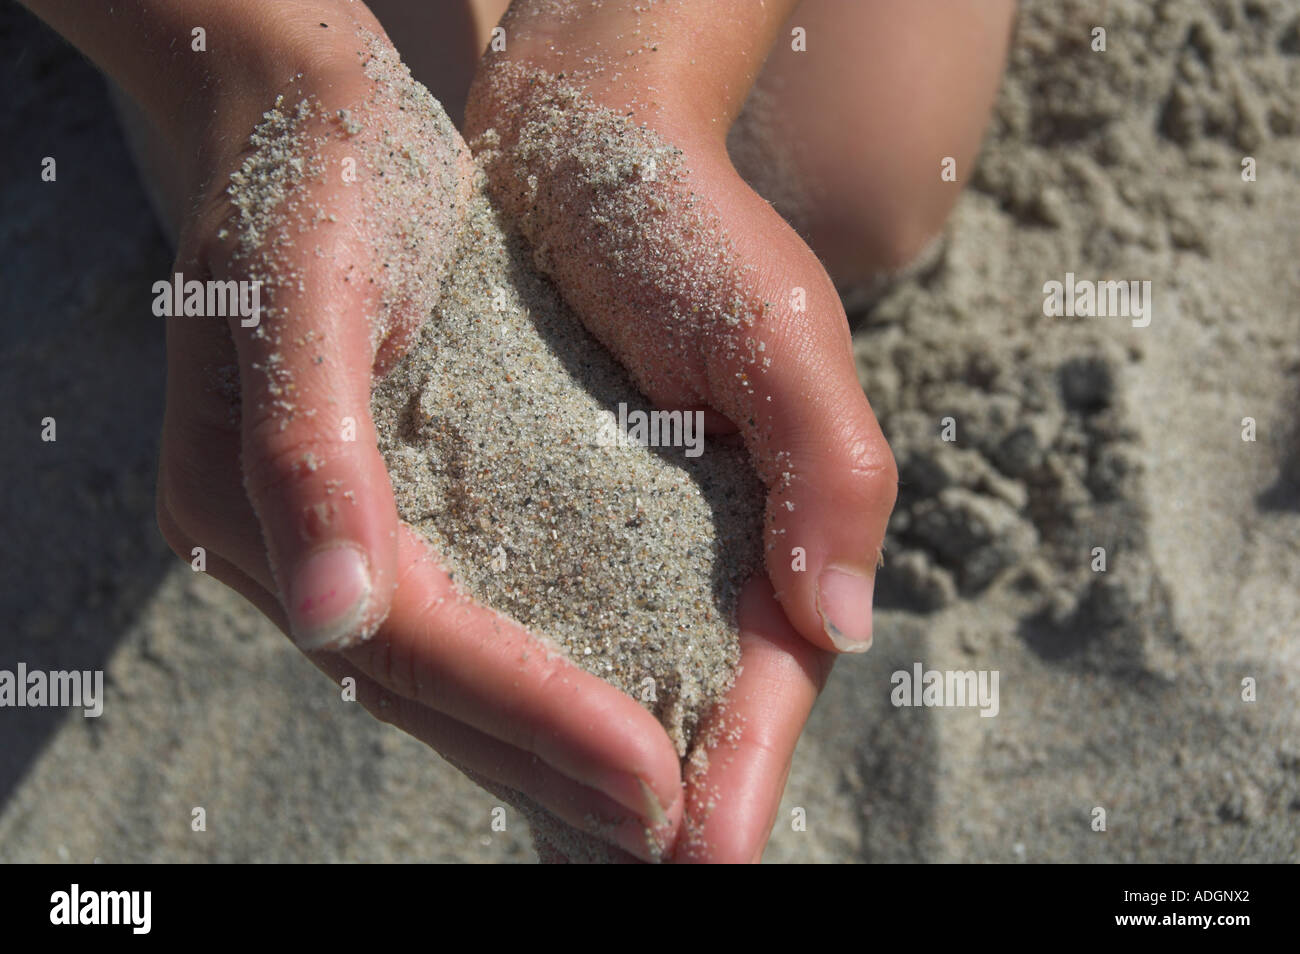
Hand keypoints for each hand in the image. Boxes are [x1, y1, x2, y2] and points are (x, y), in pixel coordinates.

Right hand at [151, 16, 685, 861]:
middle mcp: (279, 540)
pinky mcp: (370, 509)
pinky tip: (582, 709)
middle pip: (426, 688)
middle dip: (548, 763)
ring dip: (537, 744)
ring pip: (436, 676)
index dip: (531, 717)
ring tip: (639, 801)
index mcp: (253, 499)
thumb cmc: (321, 175)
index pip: (415, 643)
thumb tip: (331, 616)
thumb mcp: (304, 284)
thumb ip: (303, 453)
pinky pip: (449, 623)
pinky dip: (518, 680)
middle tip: (666, 832)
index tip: (653, 777)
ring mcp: (317, 534)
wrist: (308, 113)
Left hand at [465, 0, 898, 860]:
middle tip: (625, 880)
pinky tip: (496, 732)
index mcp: (778, 527)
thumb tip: (839, 625)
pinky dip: (523, 680)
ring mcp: (619, 536)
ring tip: (565, 852)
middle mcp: (699, 550)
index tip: (705, 854)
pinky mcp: (540, 506)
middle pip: (688, 702)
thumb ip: (830, 475)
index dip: (744, 770)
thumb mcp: (781, 336)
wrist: (581, 143)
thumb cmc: (695, 228)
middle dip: (663, 798)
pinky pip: (536, 615)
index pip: (768, 676)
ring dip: (585, 763)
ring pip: (610, 676)